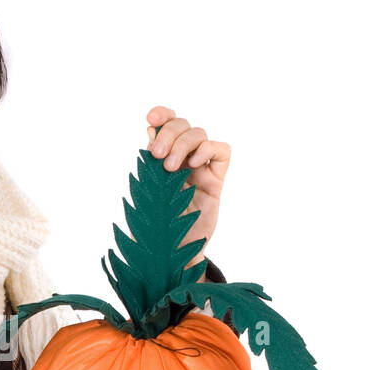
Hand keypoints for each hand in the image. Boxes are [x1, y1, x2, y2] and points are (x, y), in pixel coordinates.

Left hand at [145, 107, 230, 271]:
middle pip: (182, 125)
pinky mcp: (217, 178)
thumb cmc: (156, 228)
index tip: (150, 120)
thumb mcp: (147, 194)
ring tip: (171, 168)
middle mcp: (182, 158)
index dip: (161, 115)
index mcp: (161, 158)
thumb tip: (148, 132)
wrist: (174, 254)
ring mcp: (201, 167)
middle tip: (157, 156)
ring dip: (183, 144)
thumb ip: (148, 164)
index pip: (165, 124)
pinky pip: (221, 150)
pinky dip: (208, 149)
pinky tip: (195, 165)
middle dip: (168, 133)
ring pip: (198, 133)